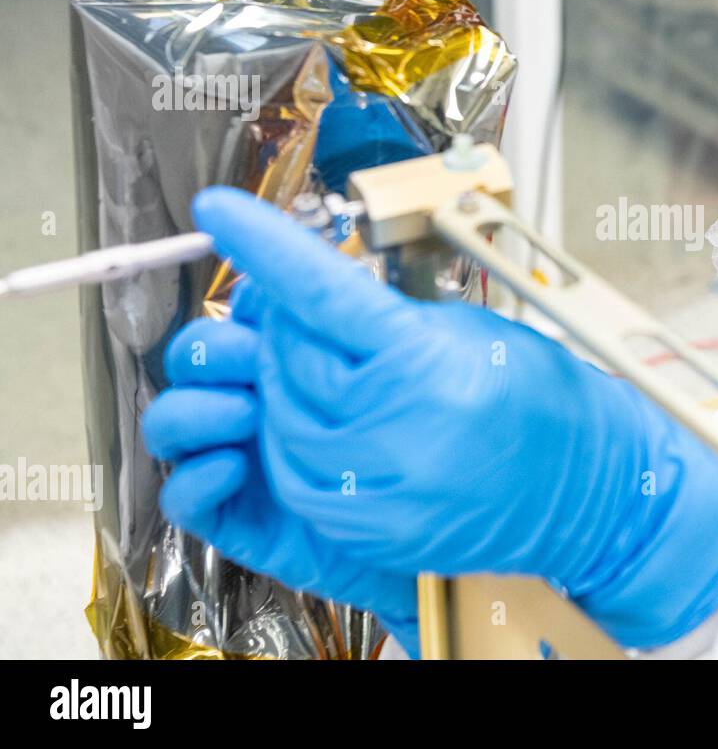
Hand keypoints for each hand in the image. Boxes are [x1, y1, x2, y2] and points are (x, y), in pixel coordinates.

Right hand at [142, 285, 420, 652]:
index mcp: (286, 357)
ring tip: (247, 412)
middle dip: (212, 349)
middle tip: (253, 356)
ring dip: (195, 409)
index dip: (240, 302)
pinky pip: (182, 498)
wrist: (446, 530)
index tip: (260, 297)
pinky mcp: (235, 516)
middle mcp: (252, 399)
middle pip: (193, 359)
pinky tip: (233, 468)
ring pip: (170, 421)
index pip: (240, 315)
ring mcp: (237, 455)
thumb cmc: (426, 440)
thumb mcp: (407, 368)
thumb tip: (322, 288)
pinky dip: (195, 479)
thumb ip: (362, 327)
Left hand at [148, 186, 717, 649]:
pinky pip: (295, 475)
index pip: (319, 292)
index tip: (220, 213)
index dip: (262, 245)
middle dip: (286, 323)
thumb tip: (313, 295)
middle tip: (306, 309)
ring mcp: (380, 485)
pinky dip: (294, 439)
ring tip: (329, 366)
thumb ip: (387, 316)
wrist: (588, 488)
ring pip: (281, 414)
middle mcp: (395, 426)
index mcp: (424, 362)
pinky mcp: (372, 528)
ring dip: (288, 381)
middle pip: (290, 354)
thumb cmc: (544, 400)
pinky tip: (324, 419)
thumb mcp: (470, 331)